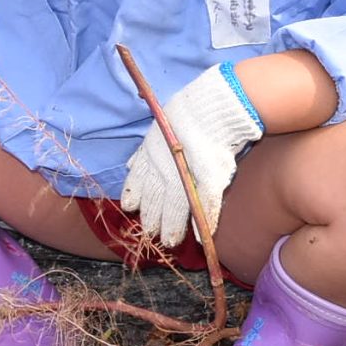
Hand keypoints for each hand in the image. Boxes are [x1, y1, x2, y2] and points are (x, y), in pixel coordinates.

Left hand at [119, 65, 265, 247]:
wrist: (216, 104)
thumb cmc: (190, 115)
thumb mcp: (160, 129)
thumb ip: (146, 151)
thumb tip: (131, 165)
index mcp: (151, 152)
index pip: (137, 181)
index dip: (134, 197)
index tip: (130, 209)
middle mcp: (163, 164)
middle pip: (155, 198)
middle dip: (152, 218)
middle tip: (151, 234)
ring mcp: (186, 171)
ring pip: (174, 205)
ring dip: (172, 225)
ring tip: (170, 241)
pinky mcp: (210, 176)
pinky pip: (205, 203)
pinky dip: (205, 221)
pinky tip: (201, 237)